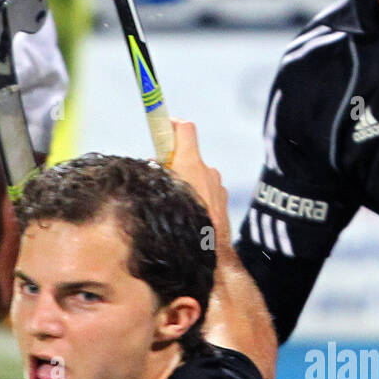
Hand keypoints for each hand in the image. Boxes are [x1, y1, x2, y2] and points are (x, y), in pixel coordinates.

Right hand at [167, 118, 231, 250]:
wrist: (210, 252)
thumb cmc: (181, 222)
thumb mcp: (159, 193)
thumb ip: (156, 174)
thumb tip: (154, 166)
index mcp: (191, 164)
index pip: (185, 129)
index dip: (171, 125)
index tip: (162, 128)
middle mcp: (208, 171)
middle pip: (189, 156)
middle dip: (175, 164)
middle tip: (161, 180)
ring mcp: (218, 186)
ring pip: (198, 176)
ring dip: (187, 183)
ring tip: (177, 204)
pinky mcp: (223, 200)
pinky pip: (207, 192)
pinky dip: (198, 197)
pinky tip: (190, 215)